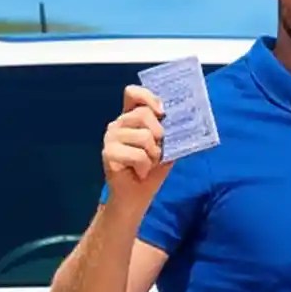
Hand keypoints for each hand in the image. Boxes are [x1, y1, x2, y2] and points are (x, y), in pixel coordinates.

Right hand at [104, 85, 170, 202]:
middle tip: (156, 152)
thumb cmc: (151, 171)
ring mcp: (110, 138)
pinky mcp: (108, 153)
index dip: (148, 97)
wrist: (136, 198)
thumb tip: (182, 117)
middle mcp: (118, 124)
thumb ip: (170, 130)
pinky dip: (144, 166)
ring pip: (143, 136)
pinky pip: (137, 154)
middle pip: (143, 114)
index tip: (162, 112)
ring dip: (153, 155)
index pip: (132, 93)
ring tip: (147, 164)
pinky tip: (139, 172)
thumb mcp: (166, 147)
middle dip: (159, 135)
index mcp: (130, 118)